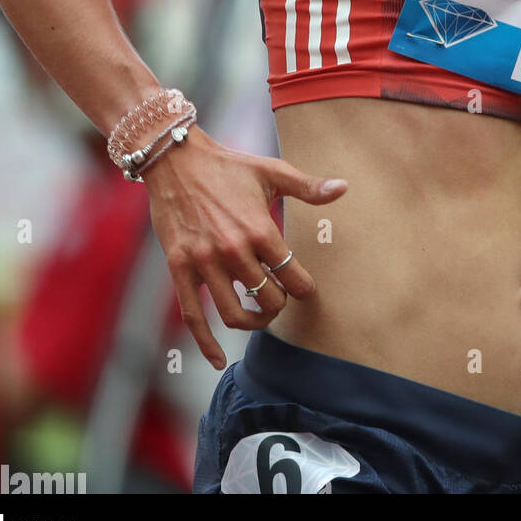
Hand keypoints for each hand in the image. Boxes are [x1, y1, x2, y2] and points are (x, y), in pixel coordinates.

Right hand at [142, 125, 347, 368]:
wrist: (177, 160)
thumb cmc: (229, 166)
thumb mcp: (272, 172)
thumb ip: (308, 187)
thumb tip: (344, 188)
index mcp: (259, 229)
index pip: (292, 276)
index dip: (303, 288)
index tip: (305, 288)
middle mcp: (233, 250)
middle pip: (266, 299)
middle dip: (279, 305)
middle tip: (281, 298)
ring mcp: (204, 262)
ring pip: (234, 314)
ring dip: (252, 324)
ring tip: (259, 317)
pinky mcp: (179, 268)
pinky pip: (193, 316)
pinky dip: (206, 344)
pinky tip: (218, 360)